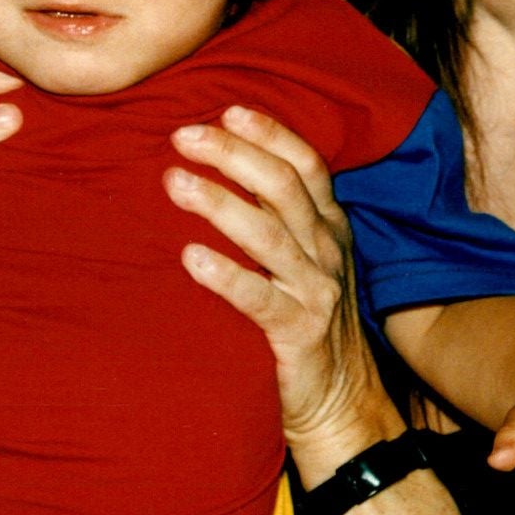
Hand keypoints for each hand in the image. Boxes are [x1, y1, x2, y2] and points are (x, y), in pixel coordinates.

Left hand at [166, 106, 406, 478]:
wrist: (339, 403)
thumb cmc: (304, 325)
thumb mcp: (301, 263)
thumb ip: (275, 220)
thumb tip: (215, 172)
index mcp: (329, 228)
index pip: (306, 165)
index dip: (269, 134)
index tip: (226, 110)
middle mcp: (327, 252)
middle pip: (283, 187)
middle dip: (233, 155)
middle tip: (183, 137)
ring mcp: (317, 292)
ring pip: (269, 233)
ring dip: (220, 203)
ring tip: (175, 183)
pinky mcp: (299, 333)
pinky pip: (259, 298)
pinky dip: (226, 275)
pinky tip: (191, 258)